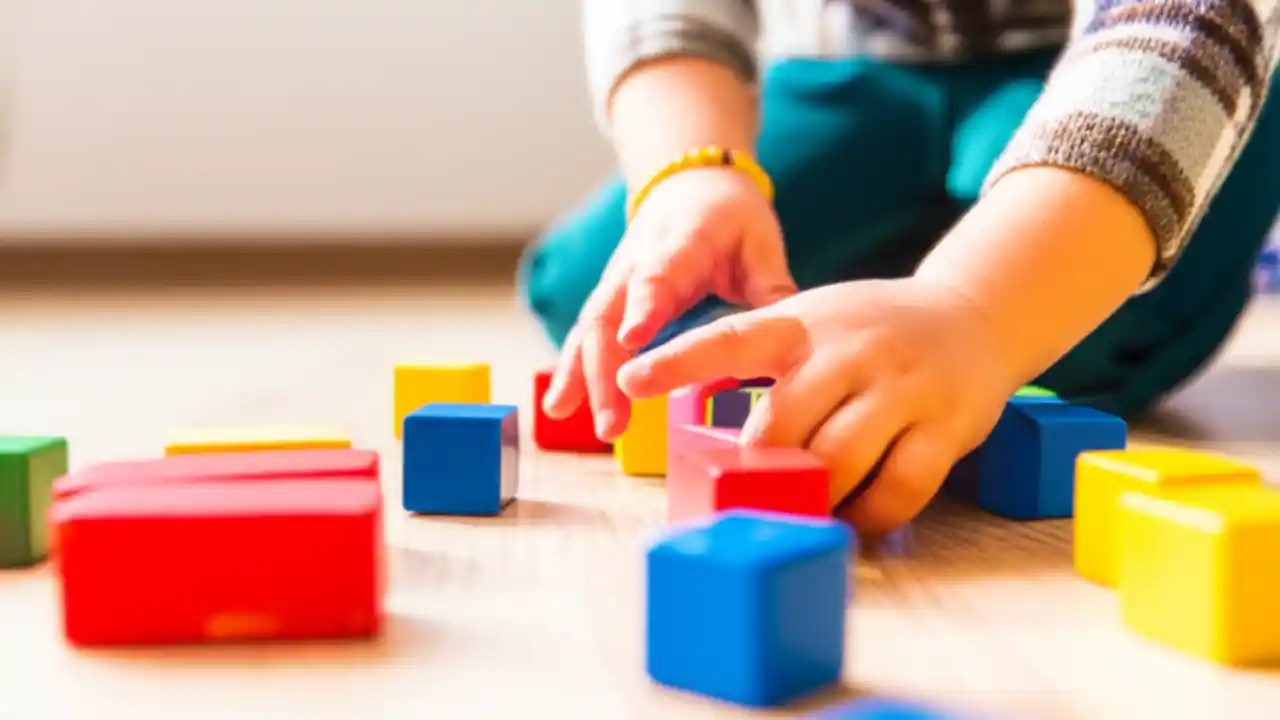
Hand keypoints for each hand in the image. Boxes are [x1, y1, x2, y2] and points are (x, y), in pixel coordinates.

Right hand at [542, 167, 795, 439]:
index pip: (658, 276)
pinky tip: (558, 407)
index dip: (644, 306)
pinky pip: (586, 333)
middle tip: (609, 420)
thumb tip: (796, 342)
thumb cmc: (730, 218)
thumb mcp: (760, 242)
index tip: (632, 339)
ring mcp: (616, 280)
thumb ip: (772, 288)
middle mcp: (637, 261)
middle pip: (609, 312)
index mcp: (682, 243)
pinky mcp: (608, 296)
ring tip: (561, 414)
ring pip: (589, 325)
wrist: (690, 185)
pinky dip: (571, 367)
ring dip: (577, 372)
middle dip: (603, 366)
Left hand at [616, 277, 1021, 534]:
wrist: (973, 315)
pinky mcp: (947, 424)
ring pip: (838, 461)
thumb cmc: (869, 330)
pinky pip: (899, 488)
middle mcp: (848, 350)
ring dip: (813, 499)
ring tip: (802, 511)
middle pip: (781, 425)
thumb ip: (753, 355)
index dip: (677, 362)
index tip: (627, 379)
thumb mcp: (809, 322)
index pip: (728, 338)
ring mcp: (901, 386)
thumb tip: (674, 401)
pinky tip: (856, 520)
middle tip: (746, 496)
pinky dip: (870, 516)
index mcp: (801, 324)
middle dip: (758, 469)